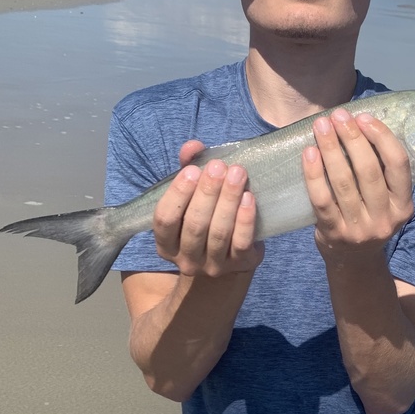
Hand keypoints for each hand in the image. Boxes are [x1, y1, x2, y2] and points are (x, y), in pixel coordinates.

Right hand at [152, 140, 263, 276]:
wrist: (231, 255)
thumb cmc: (206, 217)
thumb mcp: (192, 195)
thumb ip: (189, 168)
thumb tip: (193, 147)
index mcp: (166, 244)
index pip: (165, 220)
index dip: (177, 194)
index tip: (192, 170)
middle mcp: (186, 260)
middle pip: (194, 225)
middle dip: (207, 193)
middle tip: (219, 167)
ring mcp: (214, 266)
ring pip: (219, 232)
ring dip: (228, 200)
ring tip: (237, 173)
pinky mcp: (240, 265)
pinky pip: (242, 243)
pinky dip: (245, 219)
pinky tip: (249, 198)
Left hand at [302, 109, 413, 257]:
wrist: (353, 261)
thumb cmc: (368, 218)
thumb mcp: (386, 201)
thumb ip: (380, 172)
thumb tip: (359, 124)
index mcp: (403, 206)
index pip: (398, 165)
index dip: (382, 138)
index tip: (364, 117)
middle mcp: (385, 219)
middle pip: (369, 171)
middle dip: (352, 138)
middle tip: (338, 116)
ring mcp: (359, 229)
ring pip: (344, 183)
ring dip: (331, 150)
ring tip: (321, 127)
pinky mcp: (334, 233)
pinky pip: (322, 199)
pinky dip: (314, 174)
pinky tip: (309, 153)